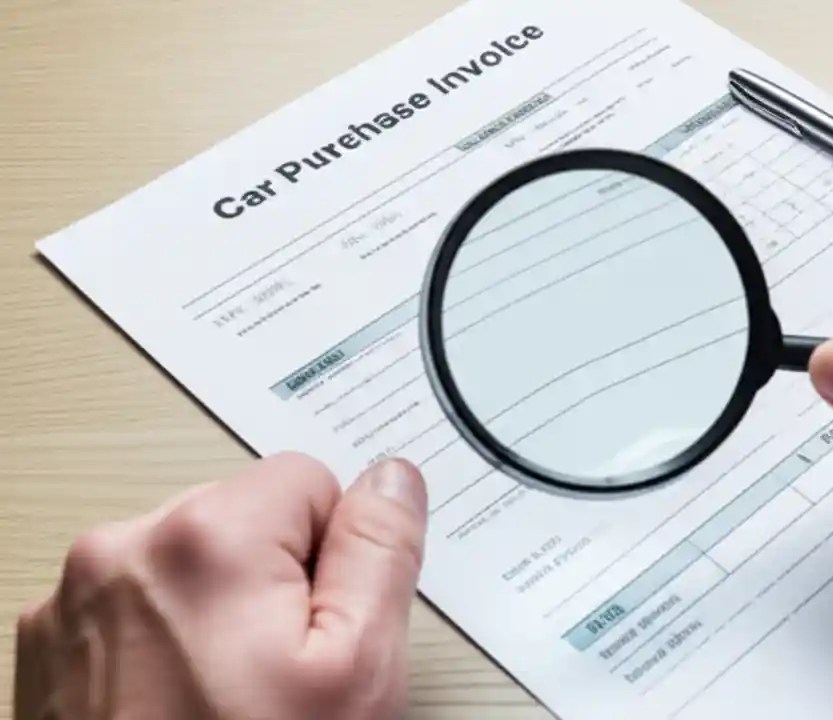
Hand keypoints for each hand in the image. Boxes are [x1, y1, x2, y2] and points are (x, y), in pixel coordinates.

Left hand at [15, 453, 428, 719]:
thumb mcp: (356, 670)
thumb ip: (380, 553)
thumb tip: (391, 479)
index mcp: (207, 537)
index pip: (309, 481)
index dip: (336, 558)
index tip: (320, 629)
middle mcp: (123, 550)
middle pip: (244, 518)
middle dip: (274, 580)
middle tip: (277, 674)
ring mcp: (74, 600)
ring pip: (190, 561)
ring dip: (217, 609)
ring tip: (224, 696)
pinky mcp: (50, 645)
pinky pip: (136, 603)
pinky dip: (163, 639)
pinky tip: (177, 703)